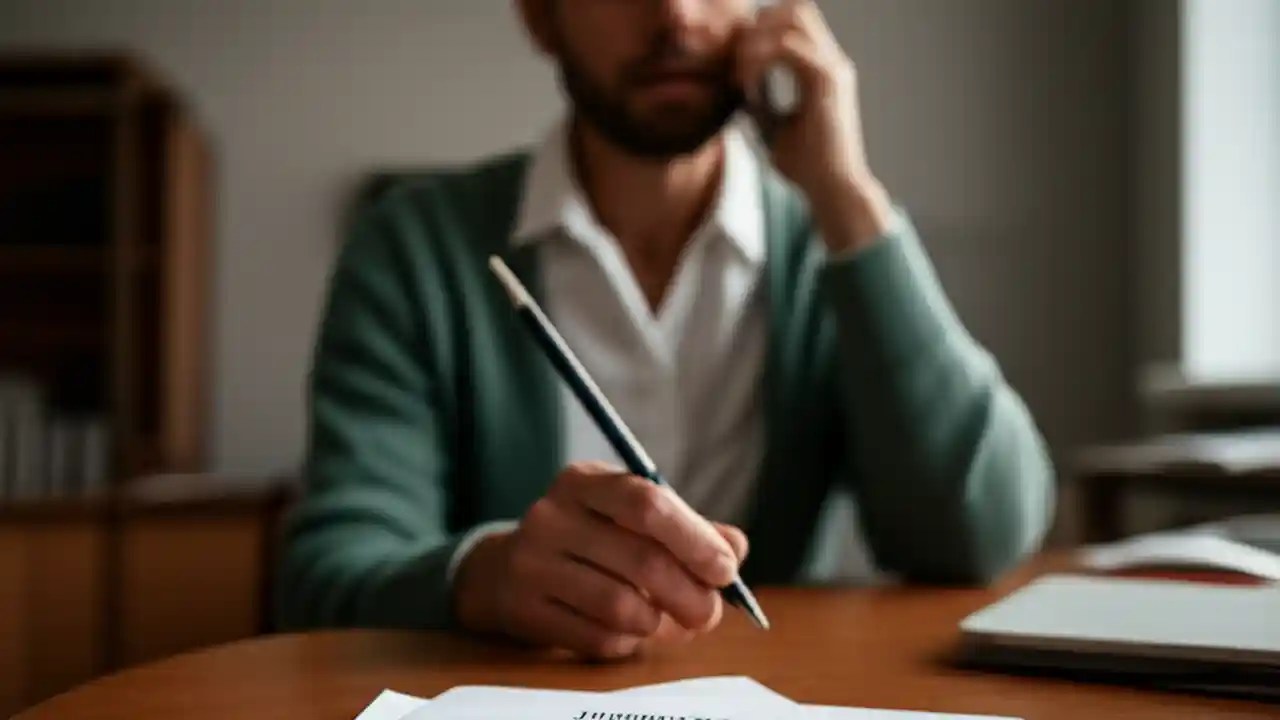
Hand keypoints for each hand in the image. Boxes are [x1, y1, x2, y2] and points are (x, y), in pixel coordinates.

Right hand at [453, 462, 748, 659]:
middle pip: (642, 560)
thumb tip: (734, 549)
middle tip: (709, 613)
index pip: (647, 503)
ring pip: (621, 606)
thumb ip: (687, 528)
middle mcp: (553, 516)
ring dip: (659, 623)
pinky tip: (628, 630)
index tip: (725, 570)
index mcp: (585, 481)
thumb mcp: (629, 517)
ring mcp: (532, 563)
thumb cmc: (589, 539)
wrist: (504, 570)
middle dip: (690, 594)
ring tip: (666, 621)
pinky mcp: (525, 609)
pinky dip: (628, 641)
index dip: (695, 540)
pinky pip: (597, 637)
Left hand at [737, 0, 893, 251]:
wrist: (832, 190)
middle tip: (735, 64)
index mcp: (823, 69)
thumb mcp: (772, 126)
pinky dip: (760, 61)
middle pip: (795, 8)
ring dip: (757, 40)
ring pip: (793, 17)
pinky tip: (748, 88)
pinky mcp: (827, 81)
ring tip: (741, 75)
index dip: (760, 31)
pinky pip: (787, 48)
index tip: (735, 67)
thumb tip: (736, 86)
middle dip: (758, 26)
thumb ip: (760, 100)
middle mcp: (832, 61)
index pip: (794, 21)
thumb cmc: (806, 166)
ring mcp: (832, 67)